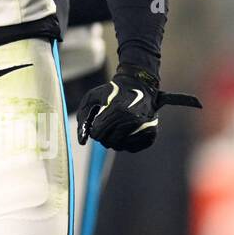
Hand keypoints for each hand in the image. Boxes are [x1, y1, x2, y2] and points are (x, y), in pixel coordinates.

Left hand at [77, 66, 201, 152]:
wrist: (139, 85)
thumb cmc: (111, 92)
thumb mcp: (92, 97)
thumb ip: (83, 117)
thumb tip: (81, 142)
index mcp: (117, 110)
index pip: (97, 133)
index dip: (93, 130)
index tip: (96, 123)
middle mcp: (132, 121)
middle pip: (107, 142)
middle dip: (102, 136)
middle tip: (105, 125)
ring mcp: (144, 128)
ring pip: (119, 147)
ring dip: (113, 140)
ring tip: (115, 127)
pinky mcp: (151, 134)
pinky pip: (131, 149)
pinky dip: (126, 142)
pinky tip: (126, 130)